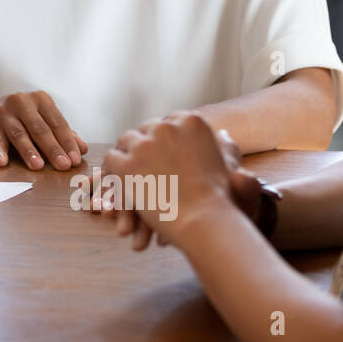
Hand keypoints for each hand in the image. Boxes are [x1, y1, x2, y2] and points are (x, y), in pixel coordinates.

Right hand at [0, 91, 85, 169]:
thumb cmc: (22, 119)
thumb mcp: (42, 121)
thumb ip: (62, 134)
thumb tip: (82, 149)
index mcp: (40, 99)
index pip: (57, 122)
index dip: (67, 141)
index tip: (75, 159)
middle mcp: (22, 102)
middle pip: (40, 129)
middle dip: (53, 148)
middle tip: (63, 165)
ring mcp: (4, 113)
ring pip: (19, 134)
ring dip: (29, 151)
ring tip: (38, 166)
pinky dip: (0, 152)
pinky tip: (2, 163)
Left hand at [95, 111, 235, 248]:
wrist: (206, 220)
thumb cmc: (222, 197)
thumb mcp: (230, 164)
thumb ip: (225, 146)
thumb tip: (222, 133)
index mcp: (191, 121)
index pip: (170, 123)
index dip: (166, 140)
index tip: (166, 155)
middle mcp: (166, 127)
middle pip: (147, 130)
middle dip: (146, 146)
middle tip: (145, 165)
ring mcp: (144, 145)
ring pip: (127, 141)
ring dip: (128, 155)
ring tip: (131, 172)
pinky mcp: (126, 164)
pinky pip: (112, 159)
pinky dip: (113, 169)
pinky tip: (119, 181)